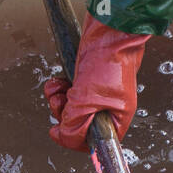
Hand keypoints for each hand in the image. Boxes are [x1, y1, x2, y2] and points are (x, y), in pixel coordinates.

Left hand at [43, 15, 150, 151]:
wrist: (108, 30)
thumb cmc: (107, 63)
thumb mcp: (87, 102)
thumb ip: (74, 126)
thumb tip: (64, 137)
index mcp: (116, 119)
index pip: (91, 142)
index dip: (72, 138)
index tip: (57, 130)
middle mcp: (107, 108)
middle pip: (77, 124)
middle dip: (62, 113)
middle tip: (61, 102)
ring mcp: (97, 93)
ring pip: (70, 107)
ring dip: (58, 99)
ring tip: (58, 88)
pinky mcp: (87, 80)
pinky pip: (68, 91)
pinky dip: (59, 87)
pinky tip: (58, 80)